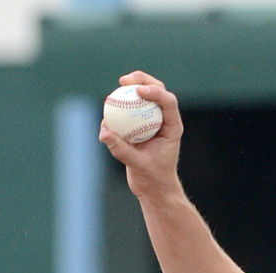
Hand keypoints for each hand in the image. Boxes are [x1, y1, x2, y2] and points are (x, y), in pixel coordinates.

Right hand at [99, 71, 183, 199]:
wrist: (154, 190)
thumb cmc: (153, 180)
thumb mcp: (138, 166)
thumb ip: (121, 149)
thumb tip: (103, 131)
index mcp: (172, 127)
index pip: (168, 102)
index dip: (154, 91)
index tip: (137, 91)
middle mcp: (164, 121)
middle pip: (156, 91)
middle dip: (142, 80)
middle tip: (124, 80)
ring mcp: (152, 122)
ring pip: (143, 98)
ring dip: (129, 88)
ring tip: (116, 88)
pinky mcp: (140, 127)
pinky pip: (130, 111)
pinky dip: (120, 107)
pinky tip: (107, 108)